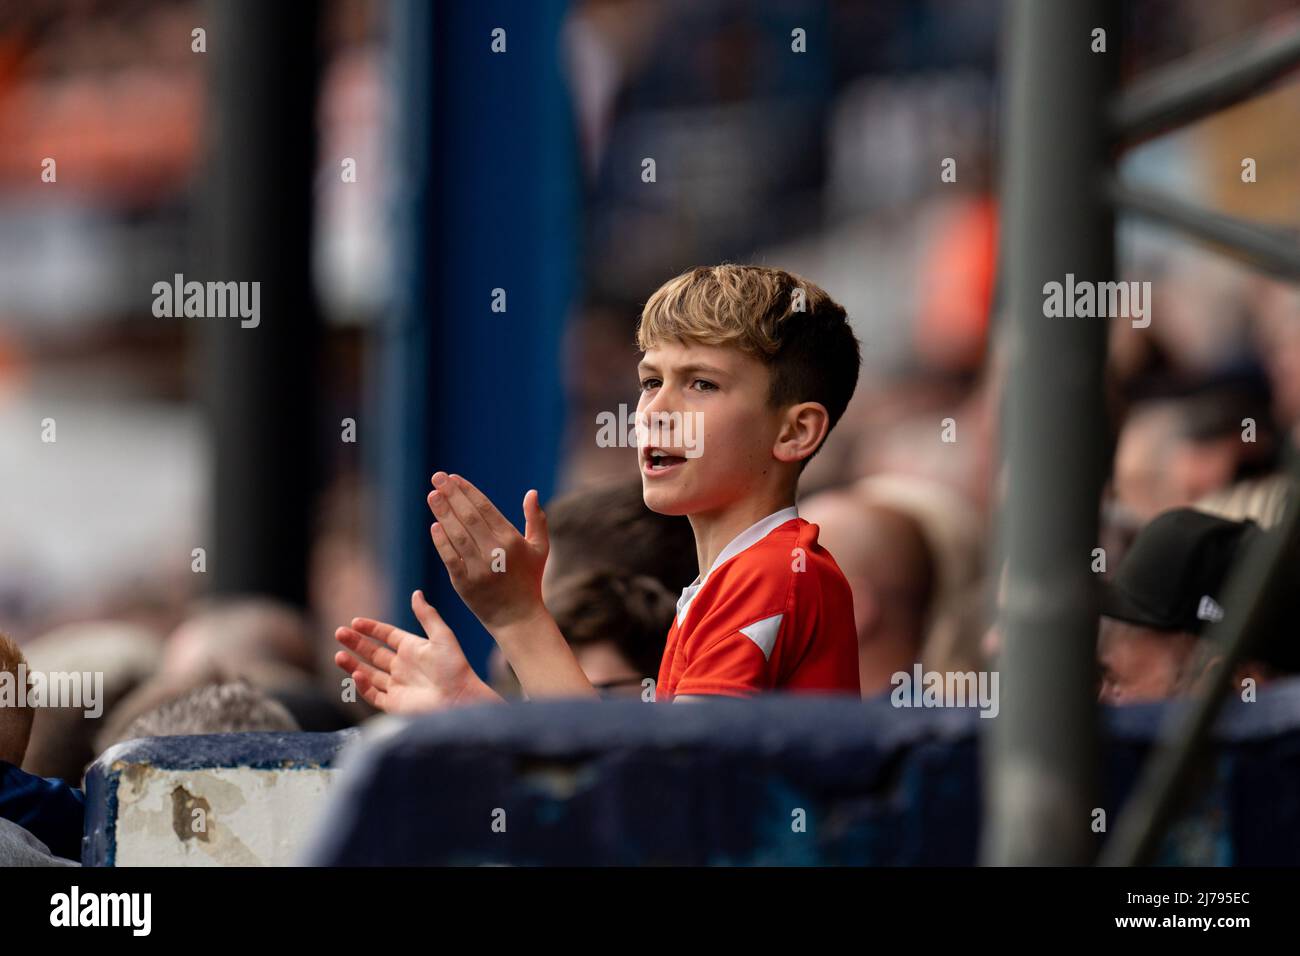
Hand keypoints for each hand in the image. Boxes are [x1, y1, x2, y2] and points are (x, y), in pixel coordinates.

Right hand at [333, 589, 502, 712]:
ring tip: (338, 655)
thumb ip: (427, 615)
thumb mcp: (442, 636)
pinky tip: (356, 674)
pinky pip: (373, 694)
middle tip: (339, 633)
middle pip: (373, 653)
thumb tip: (416, 593)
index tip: (355, 622)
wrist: (460, 699)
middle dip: (356, 643)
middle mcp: (403, 667)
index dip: (371, 628)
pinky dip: (363, 685)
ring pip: (369, 674)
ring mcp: (397, 686)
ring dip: (353, 664)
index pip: (387, 636)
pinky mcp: (394, 704)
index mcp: (413, 649)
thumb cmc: (455, 667)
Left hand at [427, 472, 548, 631]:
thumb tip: (531, 492)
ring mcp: (479, 569)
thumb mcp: (539, 549)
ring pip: (457, 534)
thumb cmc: (529, 580)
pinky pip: (450, 558)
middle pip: (469, 517)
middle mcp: (495, 552)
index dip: (468, 491)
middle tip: (437, 477)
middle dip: (452, 495)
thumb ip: (536, 520)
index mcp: (512, 541)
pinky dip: (441, 541)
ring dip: (442, 513)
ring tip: (432, 495)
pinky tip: (434, 525)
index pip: (485, 508)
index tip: (453, 478)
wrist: (517, 617)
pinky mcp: (465, 583)